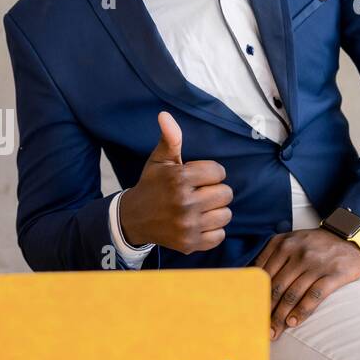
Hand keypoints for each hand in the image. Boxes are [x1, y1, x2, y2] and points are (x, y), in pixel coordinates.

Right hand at [118, 111, 232, 254]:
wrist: (133, 219)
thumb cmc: (152, 186)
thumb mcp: (159, 161)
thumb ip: (169, 139)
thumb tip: (165, 115)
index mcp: (179, 179)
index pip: (219, 172)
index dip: (211, 173)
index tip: (197, 177)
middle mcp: (184, 203)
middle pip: (226, 194)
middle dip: (214, 191)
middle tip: (199, 193)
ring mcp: (187, 226)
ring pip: (226, 215)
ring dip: (216, 211)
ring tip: (200, 208)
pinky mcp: (190, 244)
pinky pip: (220, 235)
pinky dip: (212, 230)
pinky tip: (198, 223)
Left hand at [251, 228, 359, 338]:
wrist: (348, 235)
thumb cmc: (314, 244)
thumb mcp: (290, 241)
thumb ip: (272, 256)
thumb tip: (251, 281)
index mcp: (282, 244)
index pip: (263, 274)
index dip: (255, 295)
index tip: (251, 312)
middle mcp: (297, 252)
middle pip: (276, 287)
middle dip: (266, 310)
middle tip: (261, 328)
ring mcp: (316, 263)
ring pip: (292, 294)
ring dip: (281, 316)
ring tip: (275, 331)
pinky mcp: (334, 273)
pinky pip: (314, 295)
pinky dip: (302, 311)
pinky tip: (294, 322)